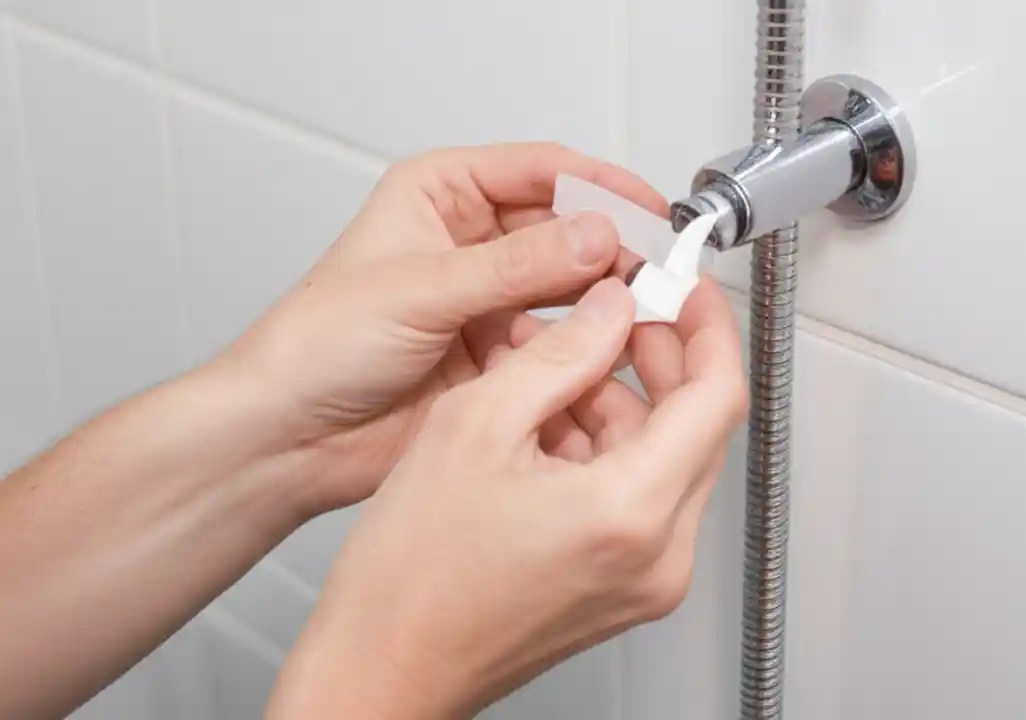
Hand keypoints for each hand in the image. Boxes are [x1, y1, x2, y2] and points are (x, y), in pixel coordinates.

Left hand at [215, 143, 668, 512]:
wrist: (288, 436)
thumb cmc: (316, 346)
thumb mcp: (420, 290)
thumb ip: (517, 266)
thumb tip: (597, 235)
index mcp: (441, 195)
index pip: (541, 172)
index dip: (600, 187)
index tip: (651, 212)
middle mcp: (471, 244)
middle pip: (565, 229)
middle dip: (612, 248)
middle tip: (659, 270)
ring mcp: (488, 302)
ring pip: (569, 289)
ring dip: (604, 301)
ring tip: (643, 314)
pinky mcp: (499, 358)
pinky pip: (560, 344)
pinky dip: (585, 350)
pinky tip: (606, 355)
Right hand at [267, 277, 747, 718]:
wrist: (382, 669)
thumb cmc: (409, 580)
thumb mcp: (475, 426)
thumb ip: (559, 355)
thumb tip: (609, 310)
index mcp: (631, 513)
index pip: (716, 396)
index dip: (707, 329)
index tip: (688, 291)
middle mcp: (658, 556)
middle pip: (694, 427)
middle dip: (656, 361)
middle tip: (614, 314)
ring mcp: (645, 580)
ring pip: (662, 460)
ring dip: (619, 405)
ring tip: (549, 370)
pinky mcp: (623, 591)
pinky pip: (638, 498)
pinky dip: (603, 452)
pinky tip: (546, 424)